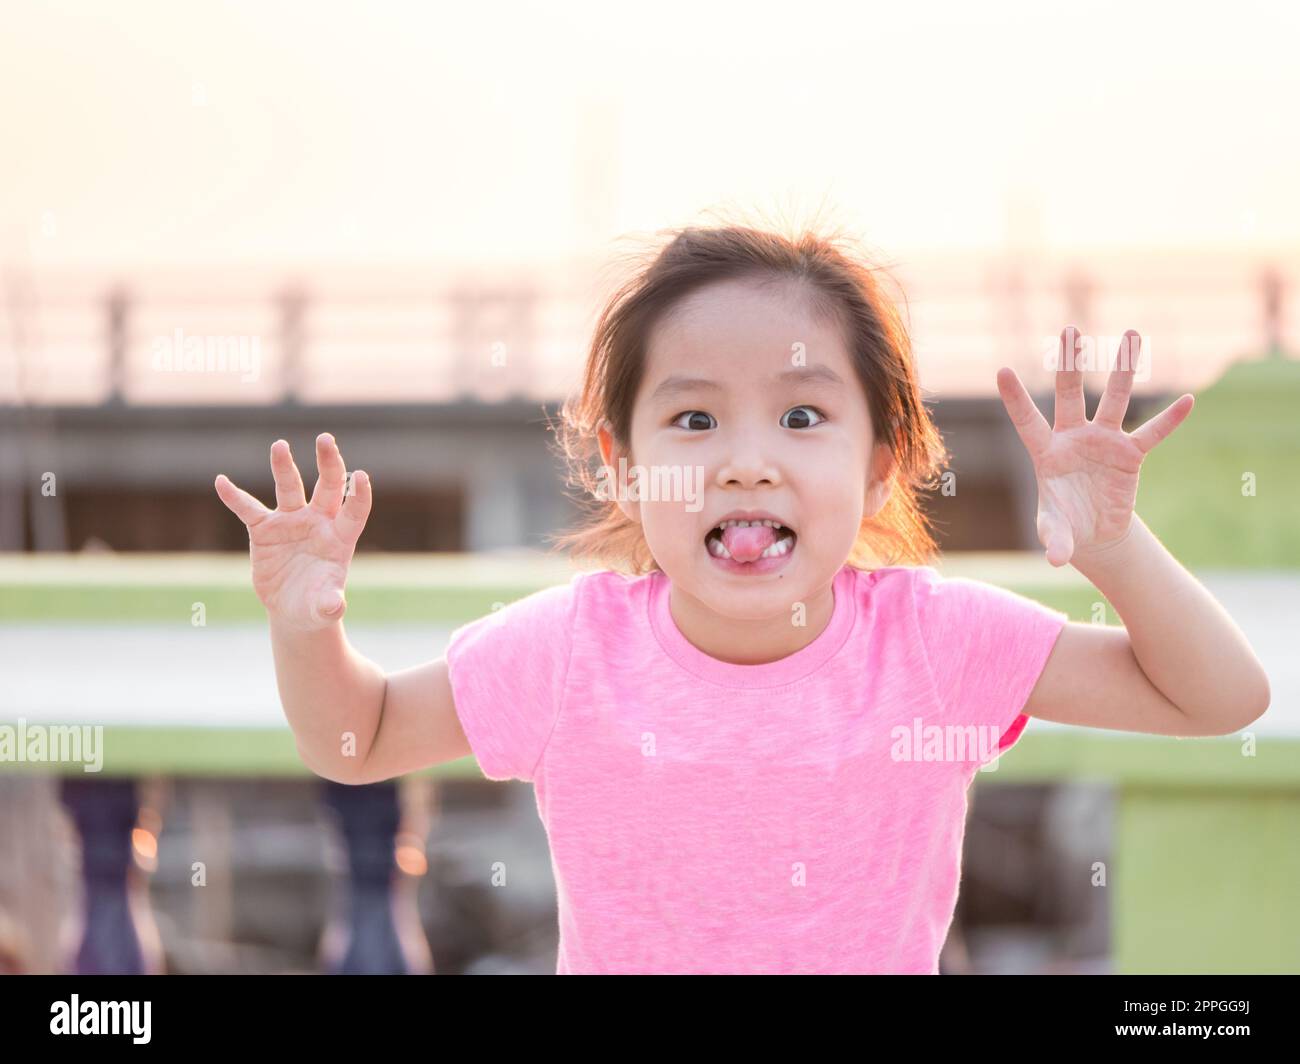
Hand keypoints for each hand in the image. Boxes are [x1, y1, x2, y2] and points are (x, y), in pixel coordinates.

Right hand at [214, 433, 371, 628]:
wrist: (294, 610)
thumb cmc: (317, 606)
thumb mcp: (324, 607)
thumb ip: (330, 603)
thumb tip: (336, 605)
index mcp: (339, 537)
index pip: (354, 510)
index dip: (358, 494)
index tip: (362, 475)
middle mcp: (318, 522)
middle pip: (327, 486)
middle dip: (328, 462)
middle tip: (325, 439)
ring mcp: (291, 522)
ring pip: (289, 488)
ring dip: (284, 467)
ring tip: (280, 445)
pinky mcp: (265, 530)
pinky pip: (248, 509)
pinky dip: (235, 497)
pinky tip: (221, 481)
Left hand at [996, 326, 1192, 566]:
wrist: (1092, 532)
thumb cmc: (1064, 524)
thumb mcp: (1056, 532)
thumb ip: (1055, 539)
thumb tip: (1056, 559)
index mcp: (1046, 452)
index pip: (1027, 420)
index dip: (1016, 398)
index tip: (1002, 370)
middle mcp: (1073, 438)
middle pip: (1068, 395)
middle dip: (1068, 363)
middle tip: (1069, 330)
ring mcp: (1102, 442)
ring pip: (1113, 400)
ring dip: (1121, 370)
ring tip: (1129, 334)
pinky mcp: (1129, 455)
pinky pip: (1152, 434)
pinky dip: (1169, 420)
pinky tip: (1188, 401)